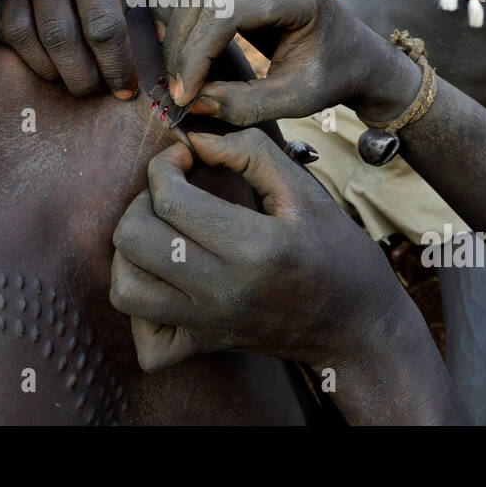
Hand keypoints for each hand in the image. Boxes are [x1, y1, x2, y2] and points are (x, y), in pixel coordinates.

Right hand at [0, 0, 137, 97]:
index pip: (101, 22)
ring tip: (77, 80)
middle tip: (99, 90)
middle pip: (60, 34)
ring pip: (27, 35)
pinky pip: (7, 29)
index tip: (127, 88)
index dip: (115, 63)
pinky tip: (52, 64)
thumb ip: (138, 9)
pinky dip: (29, 55)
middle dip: (82, 74)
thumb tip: (149, 64)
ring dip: (53, 70)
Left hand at [109, 128, 401, 371]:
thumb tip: (198, 139)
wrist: (359, 330)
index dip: (165, 165)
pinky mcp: (204, 347)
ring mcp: (208, 324)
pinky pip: (147, 341)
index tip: (186, 155)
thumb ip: (251, 153)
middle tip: (172, 192)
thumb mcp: (307, 192)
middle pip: (132, 240)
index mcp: (253, 247)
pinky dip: (143, 310)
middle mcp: (222, 291)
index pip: (170, 200)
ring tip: (163, 233)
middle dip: (141, 202)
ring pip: (125, 289)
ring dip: (131, 252)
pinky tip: (166, 281)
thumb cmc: (338, 254)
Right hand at [150, 0, 413, 125]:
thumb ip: (245, 106)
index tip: (184, 96)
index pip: (224, 11)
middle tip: (178, 88)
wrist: (356, 53)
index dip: (195, 54)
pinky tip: (174, 33)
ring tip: (174, 56)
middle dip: (178, 42)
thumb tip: (190, 101)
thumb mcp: (297, 101)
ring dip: (167, 9)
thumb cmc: (332, 77)